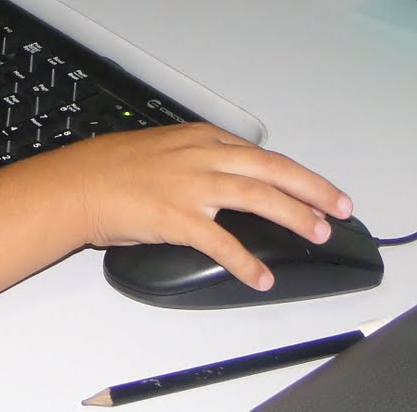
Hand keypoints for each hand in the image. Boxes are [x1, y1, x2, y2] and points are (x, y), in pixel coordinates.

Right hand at [40, 122, 352, 292]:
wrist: (76, 184)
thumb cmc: (110, 169)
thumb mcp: (161, 148)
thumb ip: (197, 160)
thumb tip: (225, 180)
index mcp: (200, 138)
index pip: (261, 155)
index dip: (296, 174)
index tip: (318, 189)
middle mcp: (201, 156)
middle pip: (272, 169)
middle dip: (313, 189)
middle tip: (340, 207)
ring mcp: (191, 185)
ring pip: (258, 197)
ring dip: (294, 217)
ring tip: (318, 234)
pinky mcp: (177, 217)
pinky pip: (222, 242)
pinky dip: (246, 262)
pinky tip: (261, 277)